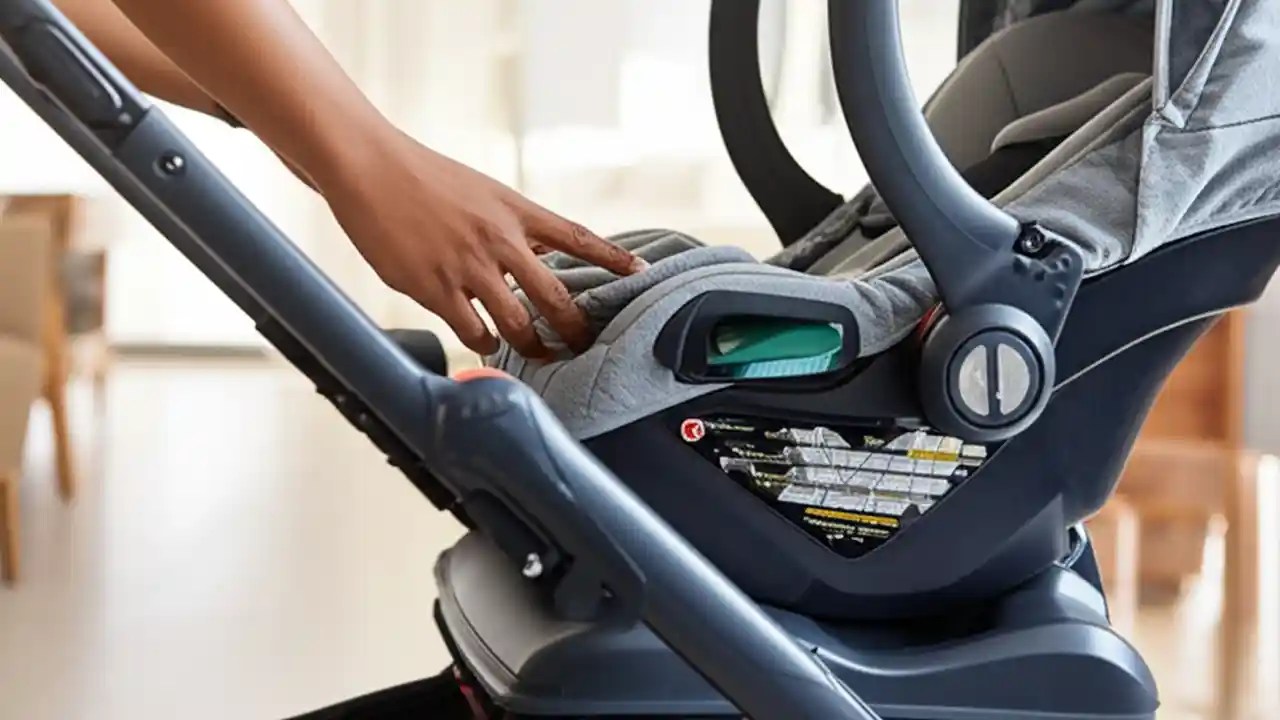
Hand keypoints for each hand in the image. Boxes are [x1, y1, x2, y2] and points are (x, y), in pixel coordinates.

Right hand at [316, 130, 643, 357]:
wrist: (370, 168)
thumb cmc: (422, 177)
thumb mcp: (480, 191)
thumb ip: (510, 224)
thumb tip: (535, 251)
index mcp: (514, 210)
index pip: (577, 236)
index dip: (613, 257)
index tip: (641, 270)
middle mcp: (500, 239)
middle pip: (556, 297)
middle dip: (574, 329)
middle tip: (580, 344)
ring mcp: (469, 267)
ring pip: (518, 324)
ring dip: (532, 346)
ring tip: (538, 354)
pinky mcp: (436, 288)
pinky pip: (474, 332)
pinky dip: (486, 344)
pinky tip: (486, 344)